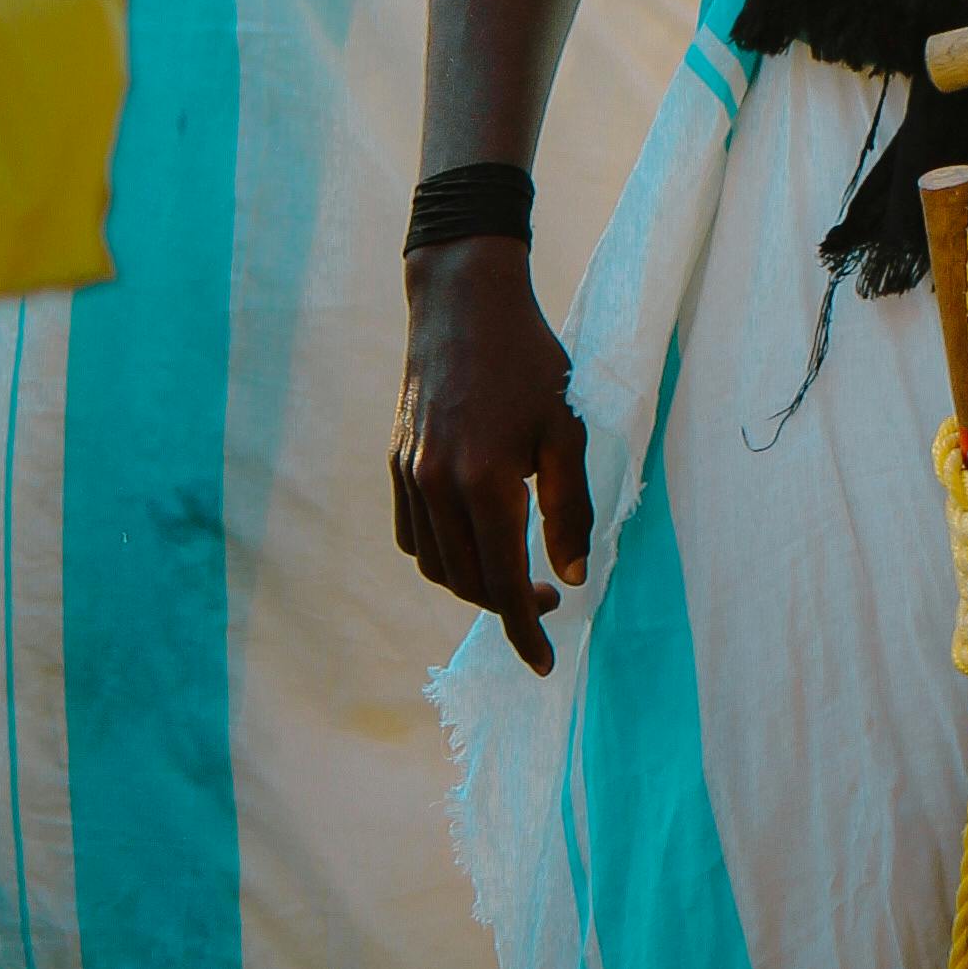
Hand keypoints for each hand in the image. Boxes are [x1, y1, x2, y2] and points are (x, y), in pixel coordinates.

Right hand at [394, 240, 592, 672]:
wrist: (463, 305)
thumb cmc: (530, 361)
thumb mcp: (568, 428)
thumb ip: (571, 505)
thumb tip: (572, 575)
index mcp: (484, 482)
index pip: (503, 583)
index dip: (523, 629)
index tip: (544, 662)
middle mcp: (436, 489)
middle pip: (467, 581)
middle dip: (506, 606)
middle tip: (550, 600)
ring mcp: (408, 479)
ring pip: (436, 564)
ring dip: (474, 584)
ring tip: (517, 575)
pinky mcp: (396, 467)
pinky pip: (414, 536)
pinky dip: (444, 554)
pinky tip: (477, 541)